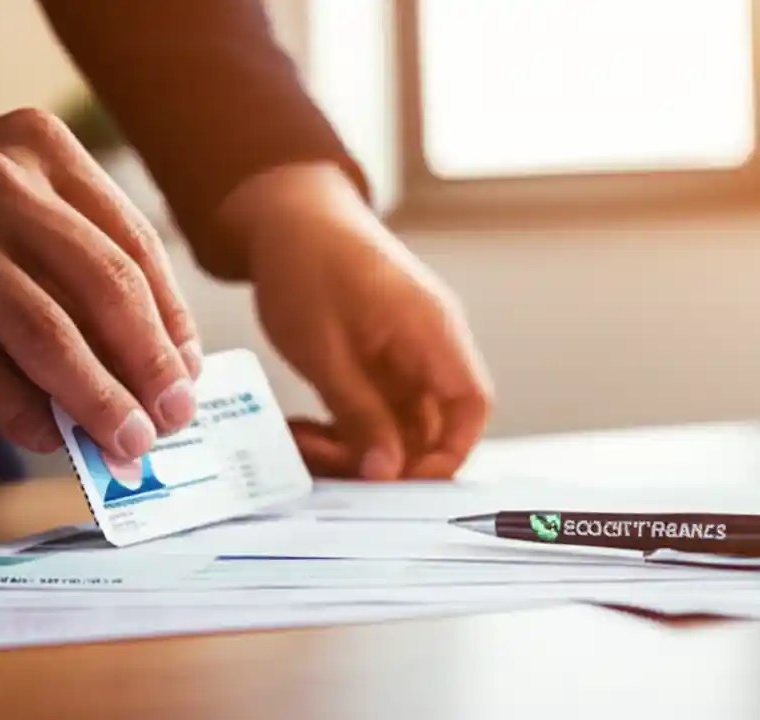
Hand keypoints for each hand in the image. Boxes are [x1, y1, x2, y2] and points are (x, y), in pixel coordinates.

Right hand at [0, 109, 200, 458]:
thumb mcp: (22, 201)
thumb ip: (86, 263)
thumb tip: (167, 368)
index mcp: (44, 149)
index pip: (136, 246)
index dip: (172, 321)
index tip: (190, 377)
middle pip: (105, 285)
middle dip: (148, 364)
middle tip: (171, 420)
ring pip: (43, 328)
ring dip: (93, 395)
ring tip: (124, 441)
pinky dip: (16, 405)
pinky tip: (46, 435)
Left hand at [217, 163, 492, 478]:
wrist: (289, 210)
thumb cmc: (308, 262)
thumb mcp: (325, 351)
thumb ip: (360, 415)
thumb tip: (387, 473)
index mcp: (432, 332)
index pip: (470, 406)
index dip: (449, 452)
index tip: (400, 482)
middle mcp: (431, 343)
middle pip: (433, 423)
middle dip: (383, 457)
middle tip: (322, 465)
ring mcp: (409, 349)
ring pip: (400, 421)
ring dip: (356, 444)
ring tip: (300, 443)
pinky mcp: (384, 354)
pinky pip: (378, 406)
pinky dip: (347, 424)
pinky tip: (305, 427)